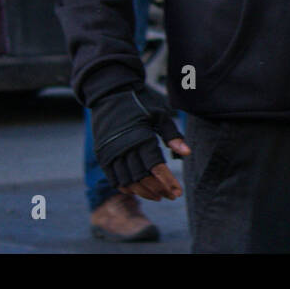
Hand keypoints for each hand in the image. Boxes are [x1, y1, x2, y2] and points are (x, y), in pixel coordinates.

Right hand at [91, 85, 191, 200]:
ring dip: (143, 192)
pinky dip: (126, 187)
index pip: (156, 167)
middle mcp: (124, 147)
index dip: (168, 182)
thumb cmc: (140, 102)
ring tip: (157, 195)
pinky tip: (138, 191)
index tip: (178, 192)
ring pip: (128, 181)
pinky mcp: (102, 154)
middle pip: (142, 178)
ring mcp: (111, 152)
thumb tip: (187, 154)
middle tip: (171, 196)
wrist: (110, 92)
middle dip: (158, 190)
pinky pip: (114, 178)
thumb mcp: (160, 114)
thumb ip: (172, 134)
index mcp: (140, 137)